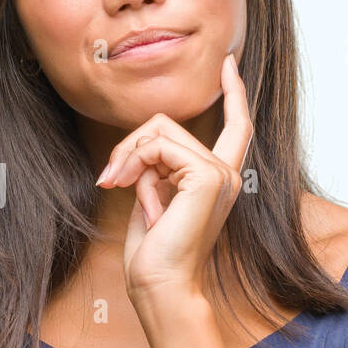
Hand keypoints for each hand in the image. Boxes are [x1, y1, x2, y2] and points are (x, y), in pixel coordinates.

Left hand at [94, 52, 252, 303]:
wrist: (160, 284)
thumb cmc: (154, 252)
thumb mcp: (151, 196)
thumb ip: (156, 166)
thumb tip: (142, 146)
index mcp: (217, 177)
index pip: (236, 125)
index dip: (234, 92)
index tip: (229, 63)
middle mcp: (226, 172)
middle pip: (167, 123)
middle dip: (130, 146)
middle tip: (112, 179)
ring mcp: (220, 173)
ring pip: (158, 130)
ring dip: (128, 159)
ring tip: (123, 191)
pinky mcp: (206, 177)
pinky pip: (157, 147)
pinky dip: (136, 169)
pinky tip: (142, 201)